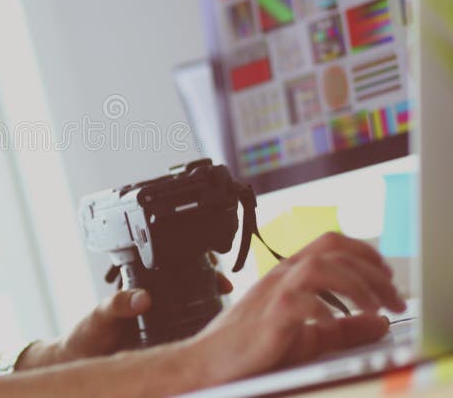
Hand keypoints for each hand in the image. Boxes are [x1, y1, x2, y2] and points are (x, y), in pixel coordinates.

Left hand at [22, 261, 232, 368]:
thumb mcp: (99, 316)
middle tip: (224, 283)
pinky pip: (189, 337)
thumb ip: (117, 304)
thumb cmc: (87, 335)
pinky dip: (203, 334)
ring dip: (212, 306)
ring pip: (195, 312)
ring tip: (225, 301)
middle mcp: (156, 305)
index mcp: (141, 290)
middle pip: (190, 288)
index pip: (169, 269)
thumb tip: (142, 297)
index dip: (190, 262)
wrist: (82, 364)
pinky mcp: (167, 346)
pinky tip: (215, 334)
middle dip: (210, 282)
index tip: (209, 262)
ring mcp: (164, 325)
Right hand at [186, 233, 405, 385]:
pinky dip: (325, 311)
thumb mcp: (309, 337)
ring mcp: (274, 293)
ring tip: (374, 308)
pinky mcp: (269, 316)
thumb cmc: (251, 347)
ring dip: (356, 284)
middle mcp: (283, 275)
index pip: (331, 244)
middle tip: (394, 298)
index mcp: (290, 274)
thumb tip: (379, 322)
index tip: (387, 274)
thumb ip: (345, 329)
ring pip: (322, 267)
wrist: (207, 360)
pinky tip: (335, 325)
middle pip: (335, 251)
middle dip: (373, 271)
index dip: (365, 252)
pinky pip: (301, 302)